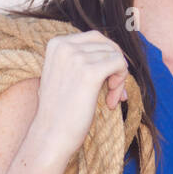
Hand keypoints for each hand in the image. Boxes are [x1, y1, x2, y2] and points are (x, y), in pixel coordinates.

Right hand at [30, 30, 128, 164]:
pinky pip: (120, 65)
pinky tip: (112, 101)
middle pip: (108, 45)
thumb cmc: (61, 110)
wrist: (51, 135)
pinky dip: (121, 83)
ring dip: (119, 79)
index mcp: (56, 43)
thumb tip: (115, 53)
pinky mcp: (90, 72)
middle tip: (113, 91)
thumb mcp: (64, 74)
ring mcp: (77, 57)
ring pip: (116, 56)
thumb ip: (81, 59)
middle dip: (116, 67)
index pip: (96, 38)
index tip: (106, 81)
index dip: (107, 58)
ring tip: (111, 99)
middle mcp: (65, 45)